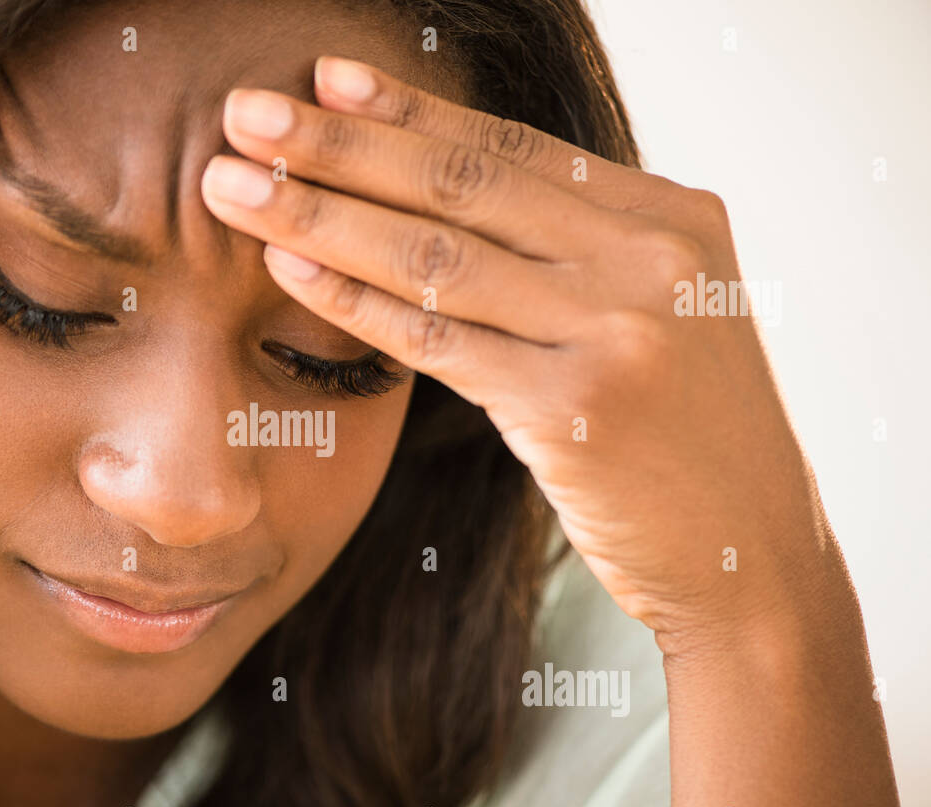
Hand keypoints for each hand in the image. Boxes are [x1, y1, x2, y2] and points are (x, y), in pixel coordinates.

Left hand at [201, 55, 845, 648]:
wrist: (749, 552)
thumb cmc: (682, 439)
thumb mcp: (656, 315)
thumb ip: (577, 253)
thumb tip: (452, 195)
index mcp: (671, 218)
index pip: (514, 148)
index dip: (409, 109)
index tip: (324, 78)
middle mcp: (650, 257)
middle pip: (465, 184)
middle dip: (340, 144)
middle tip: (246, 113)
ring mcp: (618, 332)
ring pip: (437, 255)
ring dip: (320, 214)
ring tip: (233, 185)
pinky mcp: (576, 411)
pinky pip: (438, 341)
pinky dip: (354, 301)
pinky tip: (287, 270)